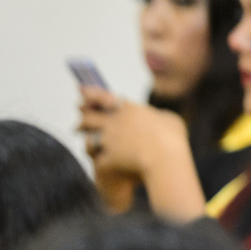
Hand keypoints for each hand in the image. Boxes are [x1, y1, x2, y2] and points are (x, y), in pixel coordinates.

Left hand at [77, 86, 203, 220]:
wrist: (165, 158)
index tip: (81, 90)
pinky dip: (97, 158)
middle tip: (79, 113)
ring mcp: (109, 140)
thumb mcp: (168, 118)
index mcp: (128, 109)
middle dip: (82, 114)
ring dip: (83, 134)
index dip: (89, 93)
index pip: (102, 97)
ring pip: (87, 136)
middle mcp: (113, 122)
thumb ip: (158, 116)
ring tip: (78, 131)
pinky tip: (95, 159)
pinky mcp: (108, 157)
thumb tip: (158, 117)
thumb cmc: (172, 136)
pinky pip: (97, 158)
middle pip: (88, 116)